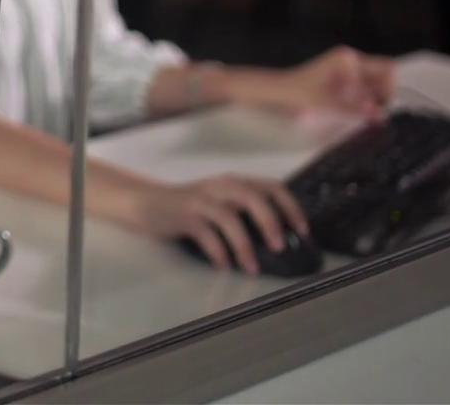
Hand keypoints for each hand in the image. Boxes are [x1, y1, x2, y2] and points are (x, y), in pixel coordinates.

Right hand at [132, 174, 308, 274]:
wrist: (147, 203)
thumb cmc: (190, 208)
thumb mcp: (221, 204)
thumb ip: (245, 213)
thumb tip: (279, 241)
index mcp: (234, 183)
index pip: (270, 187)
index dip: (290, 207)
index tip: (302, 231)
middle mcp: (219, 187)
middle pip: (252, 197)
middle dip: (270, 222)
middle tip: (279, 247)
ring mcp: (200, 201)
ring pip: (228, 217)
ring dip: (244, 244)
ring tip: (251, 267)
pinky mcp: (183, 216)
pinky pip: (205, 234)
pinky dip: (218, 252)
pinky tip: (224, 266)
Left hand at [234, 46, 394, 118]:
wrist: (278, 90)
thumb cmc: (299, 93)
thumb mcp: (327, 103)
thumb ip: (354, 108)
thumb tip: (381, 116)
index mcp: (348, 59)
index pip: (386, 69)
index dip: (388, 89)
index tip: (380, 108)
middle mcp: (351, 58)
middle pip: (383, 73)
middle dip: (384, 93)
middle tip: (374, 113)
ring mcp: (347, 66)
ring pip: (374, 80)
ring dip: (374, 97)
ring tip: (364, 113)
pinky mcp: (343, 75)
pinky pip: (364, 84)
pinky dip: (365, 97)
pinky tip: (356, 109)